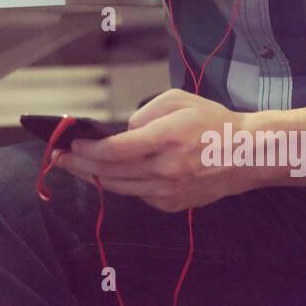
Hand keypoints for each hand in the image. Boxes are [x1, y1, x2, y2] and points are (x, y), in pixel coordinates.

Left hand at [51, 89, 262, 211]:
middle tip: (58, 157)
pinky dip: (122, 184)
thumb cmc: (212, 122)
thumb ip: (143, 114)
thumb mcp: (177, 101)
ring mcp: (169, 191)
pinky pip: (138, 194)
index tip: (71, 144)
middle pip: (111, 171)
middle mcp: (167, 169)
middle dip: (80, 164)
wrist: (246, 153)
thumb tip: (122, 132)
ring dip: (93, 177)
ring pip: (120, 187)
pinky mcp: (173, 204)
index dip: (88, 149)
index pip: (116, 150)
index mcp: (167, 140)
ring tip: (74, 167)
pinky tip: (109, 174)